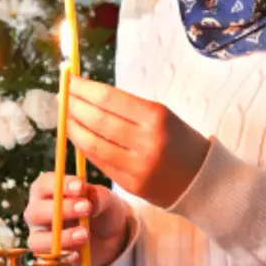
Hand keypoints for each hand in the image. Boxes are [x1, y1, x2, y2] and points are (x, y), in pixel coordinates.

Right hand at [23, 172, 131, 265]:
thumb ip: (98, 197)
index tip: (80, 186)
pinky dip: (65, 256)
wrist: (109, 238)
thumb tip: (90, 195)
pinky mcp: (47, 257)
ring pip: (37, 239)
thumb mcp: (105, 200)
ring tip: (85, 234)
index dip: (60, 185)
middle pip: (36, 211)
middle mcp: (37, 211)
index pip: (45, 184)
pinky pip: (49, 259)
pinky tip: (80, 254)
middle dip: (62, 210)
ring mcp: (39, 236)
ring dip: (62, 237)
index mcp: (47, 189)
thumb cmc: (100, 209)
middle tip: (86, 208)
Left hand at [67, 76, 210, 209]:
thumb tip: (88, 95)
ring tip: (64, 116)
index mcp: (157, 116)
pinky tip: (77, 135)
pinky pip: (100, 162)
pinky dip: (85, 147)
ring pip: (93, 144)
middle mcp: (146, 141)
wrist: (204, 180)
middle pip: (97, 120)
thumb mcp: (162, 116)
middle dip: (74, 106)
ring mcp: (137, 166)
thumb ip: (128, 108)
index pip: (109, 98)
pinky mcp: (131, 185)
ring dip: (73, 127)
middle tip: (61, 96)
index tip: (70, 80)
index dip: (84, 88)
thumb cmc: (180, 141)